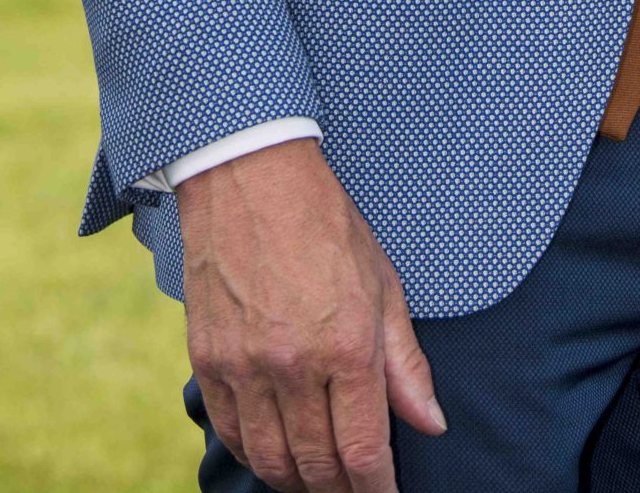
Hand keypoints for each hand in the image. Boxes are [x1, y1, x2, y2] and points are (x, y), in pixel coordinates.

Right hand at [177, 137, 445, 490]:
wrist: (250, 178)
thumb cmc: (324, 224)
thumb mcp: (384, 284)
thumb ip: (406, 364)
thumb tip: (431, 424)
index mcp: (347, 345)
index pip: (363, 451)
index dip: (377, 489)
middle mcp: (294, 364)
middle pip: (317, 466)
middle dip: (339, 489)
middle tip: (353, 485)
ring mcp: (245, 366)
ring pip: (271, 460)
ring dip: (296, 479)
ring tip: (316, 475)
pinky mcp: (208, 360)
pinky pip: (231, 433)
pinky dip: (254, 453)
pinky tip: (273, 449)